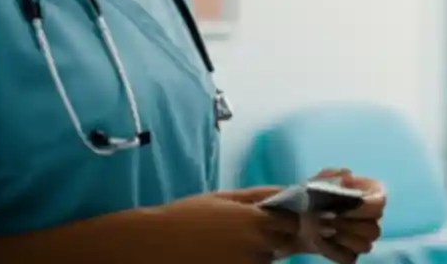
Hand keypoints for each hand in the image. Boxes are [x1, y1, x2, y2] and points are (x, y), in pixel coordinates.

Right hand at [160, 191, 300, 262]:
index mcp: (256, 221)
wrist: (154, 245)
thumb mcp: (223, 197)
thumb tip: (287, 189)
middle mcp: (257, 247)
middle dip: (272, 237)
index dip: (285, 219)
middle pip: (282, 244)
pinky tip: (223, 256)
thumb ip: (257, 195)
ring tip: (228, 245)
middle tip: (246, 233)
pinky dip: (243, 263)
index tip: (274, 218)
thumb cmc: (186, 216)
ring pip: (266, 260)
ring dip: (257, 253)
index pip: (292, 223)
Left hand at [297, 169, 386, 263]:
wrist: (298, 216)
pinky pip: (349, 258)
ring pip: (365, 246)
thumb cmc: (315, 194)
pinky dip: (333, 250)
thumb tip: (347, 177)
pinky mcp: (351, 254)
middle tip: (327, 219)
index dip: (364, 207)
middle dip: (349, 225)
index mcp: (371, 196)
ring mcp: (363, 239)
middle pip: (374, 229)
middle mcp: (372, 219)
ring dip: (342, 238)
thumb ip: (334, 175)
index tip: (342, 206)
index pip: (380, 203)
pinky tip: (319, 240)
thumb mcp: (321, 179)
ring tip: (322, 229)